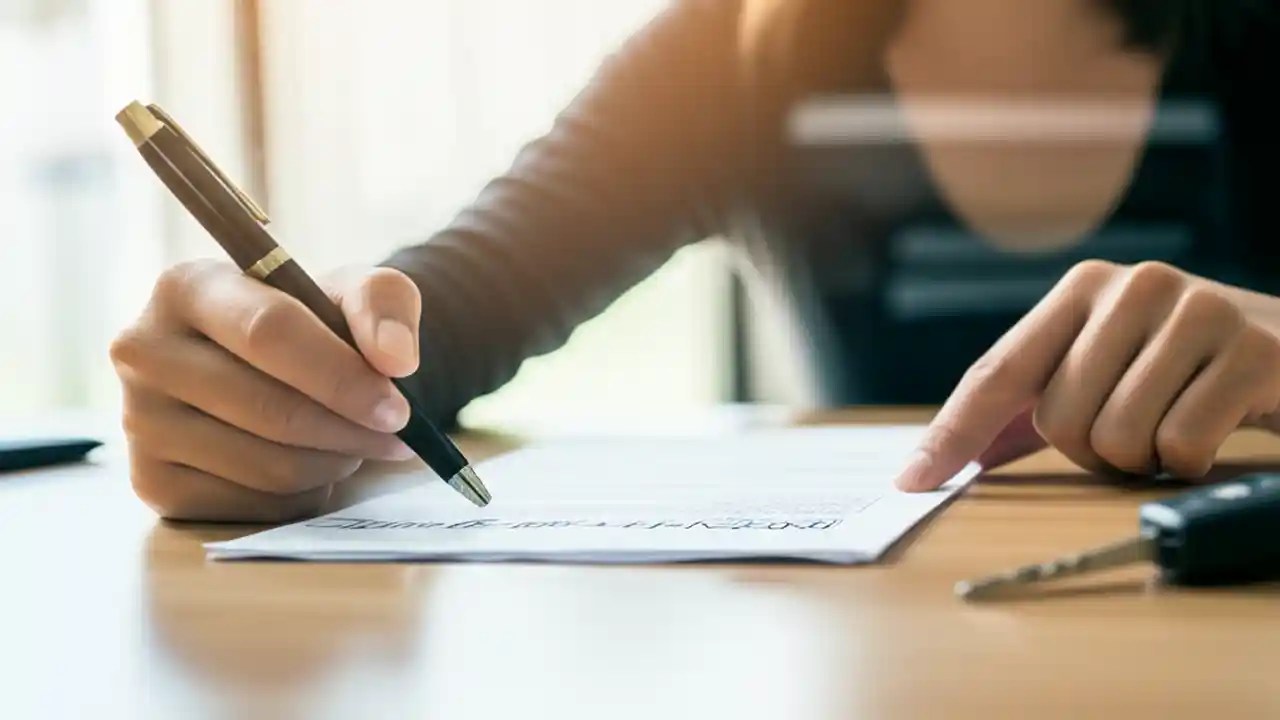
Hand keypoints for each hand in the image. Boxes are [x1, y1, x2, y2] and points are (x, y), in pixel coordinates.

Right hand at [111, 261, 421, 520]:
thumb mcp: (354, 291)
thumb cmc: (313, 323)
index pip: (270, 333)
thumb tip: (396, 359)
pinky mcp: (151, 482)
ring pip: (265, 465)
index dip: (342, 376)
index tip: (398, 409)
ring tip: (356, 441)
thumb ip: (384, 305)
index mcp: (186, 286)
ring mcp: (138, 422)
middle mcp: (143, 351)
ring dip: (333, 461)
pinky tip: (313, 464)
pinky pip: (252, 506)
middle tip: (397, 436)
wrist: (273, 368)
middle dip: (350, 430)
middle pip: (269, 409)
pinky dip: (303, 494)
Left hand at [897, 260, 1279, 490]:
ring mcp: (1197, 310)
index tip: (911, 484)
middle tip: (1139, 429)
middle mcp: (1134, 285)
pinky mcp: (1252, 351)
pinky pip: (1179, 448)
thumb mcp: (1109, 369)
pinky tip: (1218, 429)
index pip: (997, 373)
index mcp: (1083, 288)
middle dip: (1093, 451)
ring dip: (1144, 458)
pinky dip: (1191, 462)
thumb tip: (939, 459)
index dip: (951, 434)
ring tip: (1178, 424)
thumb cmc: (1189, 371)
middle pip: (1057, 420)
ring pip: (1116, 438)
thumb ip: (1029, 406)